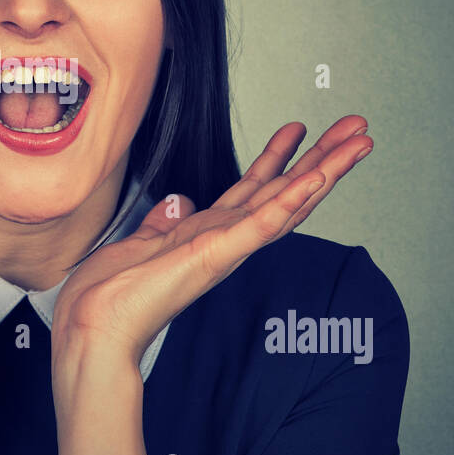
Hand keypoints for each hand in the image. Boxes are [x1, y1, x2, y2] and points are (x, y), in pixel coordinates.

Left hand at [51, 115, 372, 372]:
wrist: (96, 326)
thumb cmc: (112, 294)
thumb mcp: (140, 243)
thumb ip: (164, 222)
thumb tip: (178, 200)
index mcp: (208, 234)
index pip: (255, 189)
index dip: (279, 158)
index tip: (298, 128)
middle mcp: (226, 239)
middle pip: (286, 190)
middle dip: (323, 157)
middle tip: (357, 129)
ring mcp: (227, 247)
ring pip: (288, 202)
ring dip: (326, 170)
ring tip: (358, 142)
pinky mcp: (218, 254)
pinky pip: (263, 224)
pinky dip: (293, 200)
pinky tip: (319, 177)